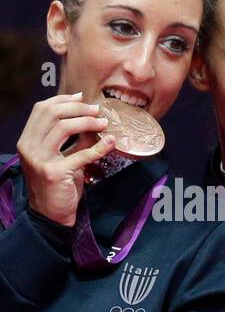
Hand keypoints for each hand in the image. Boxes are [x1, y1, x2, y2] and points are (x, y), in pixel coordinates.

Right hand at [15, 93, 114, 226]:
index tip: (82, 98)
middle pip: (52, 113)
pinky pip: (81, 154)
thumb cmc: (58, 184)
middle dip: (78, 108)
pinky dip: (99, 146)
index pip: (41, 109)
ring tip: (104, 123)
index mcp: (27, 139)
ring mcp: (40, 159)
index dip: (62, 100)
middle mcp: (28, 146)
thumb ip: (74, 140)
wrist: (51, 213)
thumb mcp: (62, 157)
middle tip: (97, 110)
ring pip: (64, 128)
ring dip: (88, 122)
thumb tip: (92, 120)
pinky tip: (111, 142)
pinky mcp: (55, 172)